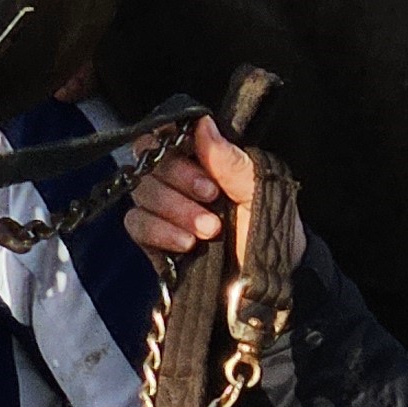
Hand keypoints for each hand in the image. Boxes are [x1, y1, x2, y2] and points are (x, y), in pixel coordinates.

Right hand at [124, 118, 300, 281]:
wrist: (268, 282)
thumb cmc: (271, 230)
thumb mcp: (258, 189)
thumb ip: (229, 159)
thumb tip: (203, 123)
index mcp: (205, 159)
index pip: (168, 133)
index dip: (169, 136)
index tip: (188, 150)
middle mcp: (179, 180)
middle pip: (150, 160)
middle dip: (180, 178)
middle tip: (212, 195)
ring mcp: (163, 209)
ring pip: (142, 191)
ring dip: (175, 209)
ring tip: (209, 229)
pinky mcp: (152, 238)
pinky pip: (136, 223)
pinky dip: (159, 230)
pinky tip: (186, 243)